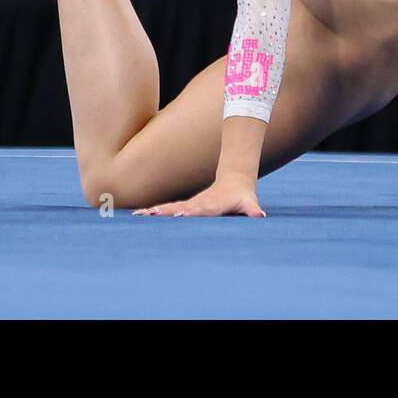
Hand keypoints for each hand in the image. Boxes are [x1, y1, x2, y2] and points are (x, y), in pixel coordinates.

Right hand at [134, 174, 265, 217]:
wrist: (235, 182)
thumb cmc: (242, 197)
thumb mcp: (249, 202)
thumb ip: (253, 209)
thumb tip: (259, 215)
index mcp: (210, 206)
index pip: (197, 210)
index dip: (188, 213)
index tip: (178, 215)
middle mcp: (197, 205)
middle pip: (177, 209)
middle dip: (163, 212)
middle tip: (146, 215)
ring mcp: (190, 205)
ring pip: (170, 208)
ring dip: (154, 212)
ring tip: (138, 215)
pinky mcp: (186, 207)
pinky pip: (168, 210)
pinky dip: (155, 212)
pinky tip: (140, 215)